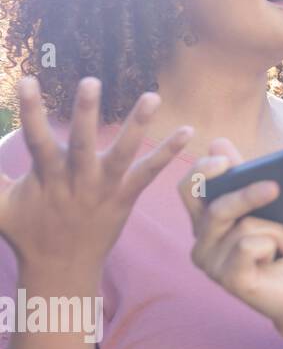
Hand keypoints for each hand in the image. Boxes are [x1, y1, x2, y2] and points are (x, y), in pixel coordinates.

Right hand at [0, 76, 191, 284]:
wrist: (61, 269)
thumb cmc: (29, 231)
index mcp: (47, 177)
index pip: (36, 139)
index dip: (31, 111)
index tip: (27, 79)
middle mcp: (77, 181)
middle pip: (81, 144)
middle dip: (85, 114)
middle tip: (91, 80)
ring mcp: (104, 189)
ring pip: (121, 154)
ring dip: (137, 125)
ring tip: (152, 96)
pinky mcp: (126, 197)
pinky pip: (149, 173)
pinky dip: (168, 153)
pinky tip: (189, 131)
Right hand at [178, 139, 282, 333]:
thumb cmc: (279, 246)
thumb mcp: (265, 207)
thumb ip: (242, 178)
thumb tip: (217, 143)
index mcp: (204, 222)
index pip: (187, 189)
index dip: (201, 170)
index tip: (222, 159)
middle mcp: (200, 242)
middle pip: (214, 205)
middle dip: (246, 194)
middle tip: (275, 188)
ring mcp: (211, 263)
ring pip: (243, 225)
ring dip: (276, 229)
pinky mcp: (228, 279)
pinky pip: (250, 245)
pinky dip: (275, 244)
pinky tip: (281, 256)